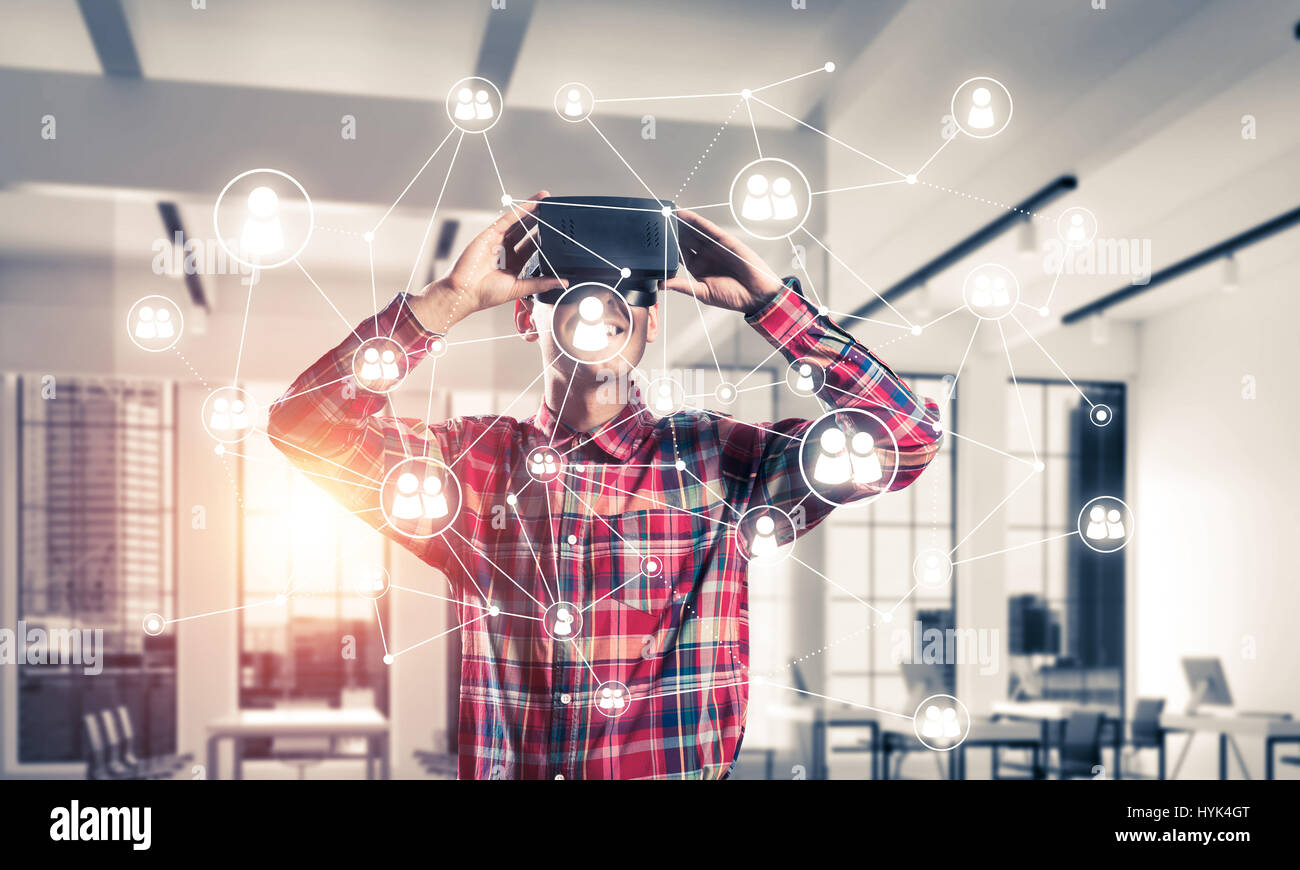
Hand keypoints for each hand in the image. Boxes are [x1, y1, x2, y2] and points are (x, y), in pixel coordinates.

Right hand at [410, 189, 566, 331]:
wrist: (464, 292)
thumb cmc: (486, 294)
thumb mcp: (520, 289)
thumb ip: (541, 283)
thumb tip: (563, 282)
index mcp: (514, 264)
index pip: (533, 248)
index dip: (545, 238)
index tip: (558, 232)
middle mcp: (507, 251)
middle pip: (527, 232)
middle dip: (541, 220)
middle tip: (555, 210)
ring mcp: (499, 241)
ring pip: (519, 222)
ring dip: (533, 210)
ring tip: (546, 200)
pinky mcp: (491, 233)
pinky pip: (508, 219)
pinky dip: (521, 210)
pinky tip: (533, 204)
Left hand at [664, 209, 785, 315]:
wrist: (756, 295)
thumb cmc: (733, 297)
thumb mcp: (702, 293)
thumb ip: (681, 285)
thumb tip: (661, 284)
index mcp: (698, 269)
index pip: (679, 254)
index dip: (667, 245)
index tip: (654, 239)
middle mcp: (705, 256)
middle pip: (684, 239)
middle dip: (672, 229)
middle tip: (657, 220)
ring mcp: (714, 247)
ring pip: (694, 231)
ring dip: (681, 222)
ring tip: (667, 212)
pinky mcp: (724, 240)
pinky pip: (708, 228)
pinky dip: (696, 220)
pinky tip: (685, 215)